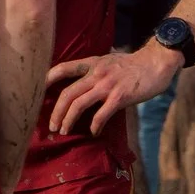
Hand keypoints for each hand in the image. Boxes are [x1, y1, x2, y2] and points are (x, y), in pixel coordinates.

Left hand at [44, 40, 182, 136]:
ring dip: (68, 120)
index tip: (37, 92)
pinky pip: (102, 114)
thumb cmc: (133, 65)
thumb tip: (82, 85)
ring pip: (79, 104)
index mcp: (92, 63)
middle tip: (52, 126)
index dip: (48, 79)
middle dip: (56, 111)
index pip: (64, 68)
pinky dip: (95, 125)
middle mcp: (97, 73)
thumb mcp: (109, 61)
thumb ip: (94, 71)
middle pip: (68, 93)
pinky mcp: (120, 96)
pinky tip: (94, 132)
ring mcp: (108, 85)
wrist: (157, 62)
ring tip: (64, 131)